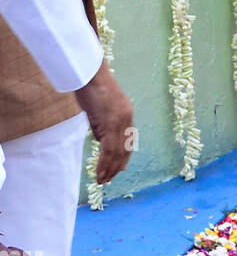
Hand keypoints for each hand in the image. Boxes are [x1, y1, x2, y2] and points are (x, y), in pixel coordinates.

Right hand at [74, 61, 134, 184]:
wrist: (90, 74)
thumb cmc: (91, 88)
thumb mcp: (99, 110)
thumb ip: (101, 125)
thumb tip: (100, 140)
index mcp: (126, 114)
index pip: (128, 140)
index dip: (123, 156)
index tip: (120, 169)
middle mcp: (126, 118)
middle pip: (124, 148)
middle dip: (116, 166)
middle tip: (109, 180)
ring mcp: (120, 121)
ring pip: (117, 152)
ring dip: (109, 169)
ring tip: (102, 181)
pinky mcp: (111, 123)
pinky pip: (108, 149)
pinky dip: (104, 163)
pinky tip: (99, 173)